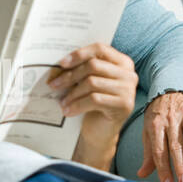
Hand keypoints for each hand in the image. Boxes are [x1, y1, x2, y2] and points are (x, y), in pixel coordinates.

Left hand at [47, 43, 138, 169]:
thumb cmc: (92, 105)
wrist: (100, 132)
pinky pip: (95, 100)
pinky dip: (77, 105)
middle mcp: (129, 74)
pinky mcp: (124, 106)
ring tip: (62, 102)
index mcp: (122, 62)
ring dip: (72, 93)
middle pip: (93, 66)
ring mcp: (129, 90)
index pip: (100, 49)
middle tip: (54, 84)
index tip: (61, 63)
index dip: (79, 54)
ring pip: (92, 83)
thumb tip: (58, 64)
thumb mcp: (88, 83)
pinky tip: (67, 111)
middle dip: (70, 75)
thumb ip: (81, 69)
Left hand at [137, 91, 182, 181]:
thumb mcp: (149, 131)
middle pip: (175, 145)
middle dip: (180, 164)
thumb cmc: (159, 115)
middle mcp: (170, 119)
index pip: (159, 152)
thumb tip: (142, 174)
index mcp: (155, 127)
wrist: (169, 87)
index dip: (163, 169)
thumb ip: (148, 153)